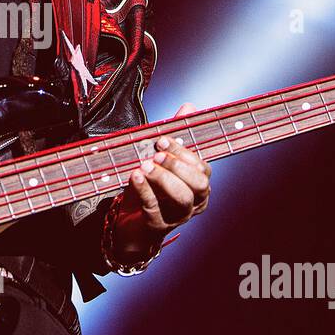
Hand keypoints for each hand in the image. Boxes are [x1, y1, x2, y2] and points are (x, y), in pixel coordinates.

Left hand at [108, 102, 210, 258]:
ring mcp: (177, 217)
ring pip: (181, 199)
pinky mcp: (158, 227)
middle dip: (178, 166)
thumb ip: (176, 136)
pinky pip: (154, 209)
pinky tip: (135, 177)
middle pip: (198, 185)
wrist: (131, 223)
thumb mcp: (161, 161)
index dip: (184, 153)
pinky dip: (145, 191)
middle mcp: (194, 203)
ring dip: (163, 179)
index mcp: (199, 186)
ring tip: (144, 166)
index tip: (162, 140)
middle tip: (156, 154)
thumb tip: (189, 107)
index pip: (202, 168)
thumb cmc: (150, 189)